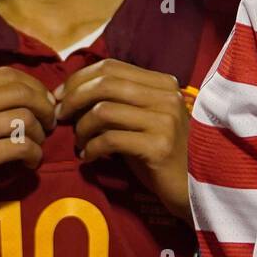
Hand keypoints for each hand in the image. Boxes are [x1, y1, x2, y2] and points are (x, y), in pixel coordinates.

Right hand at [0, 66, 56, 180]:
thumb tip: (43, 96)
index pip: (9, 74)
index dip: (35, 87)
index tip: (46, 102)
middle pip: (21, 93)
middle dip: (45, 108)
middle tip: (49, 124)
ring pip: (24, 118)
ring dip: (40, 133)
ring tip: (37, 145)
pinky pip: (21, 146)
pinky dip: (35, 153)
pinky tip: (31, 162)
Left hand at [55, 59, 190, 219]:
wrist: (196, 190)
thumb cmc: (161, 155)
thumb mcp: (142, 121)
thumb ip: (118, 101)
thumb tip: (71, 93)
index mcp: (162, 83)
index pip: (111, 66)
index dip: (79, 78)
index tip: (60, 96)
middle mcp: (166, 96)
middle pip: (105, 83)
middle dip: (73, 98)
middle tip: (60, 117)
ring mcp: (165, 121)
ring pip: (104, 110)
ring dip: (82, 127)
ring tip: (79, 142)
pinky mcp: (159, 147)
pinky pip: (110, 139)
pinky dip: (92, 148)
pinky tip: (88, 157)